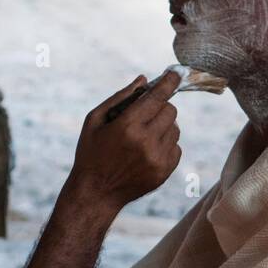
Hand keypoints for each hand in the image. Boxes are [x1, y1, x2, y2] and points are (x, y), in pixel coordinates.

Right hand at [67, 72, 181, 217]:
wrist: (96, 193)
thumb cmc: (91, 153)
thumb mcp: (94, 121)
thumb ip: (120, 98)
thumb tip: (143, 81)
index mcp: (127, 126)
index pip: (157, 97)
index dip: (169, 82)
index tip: (176, 74)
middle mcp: (145, 142)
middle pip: (170, 111)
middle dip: (160, 107)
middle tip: (145, 115)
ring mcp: (157, 158)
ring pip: (175, 129)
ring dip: (163, 127)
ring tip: (143, 137)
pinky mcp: (164, 171)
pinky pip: (176, 148)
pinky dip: (165, 145)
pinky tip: (147, 152)